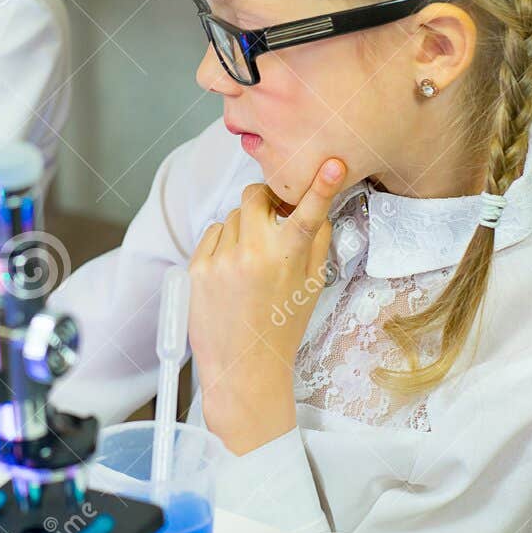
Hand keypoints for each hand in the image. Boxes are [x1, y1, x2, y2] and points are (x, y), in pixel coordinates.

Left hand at [187, 157, 346, 453]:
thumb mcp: (311, 288)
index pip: (309, 213)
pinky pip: (213, 233)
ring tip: (250, 263)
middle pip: (256, 195)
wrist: (243, 368)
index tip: (333, 164)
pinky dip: (223, 244)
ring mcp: (222, 258)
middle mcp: (254, 253)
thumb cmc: (281, 328)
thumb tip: (316, 207)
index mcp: (289, 259)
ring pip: (234, 216)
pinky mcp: (198, 267)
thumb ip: (316, 244)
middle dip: (265, 202)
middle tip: (272, 220)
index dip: (323, 186)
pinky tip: (231, 272)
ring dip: (244, 227)